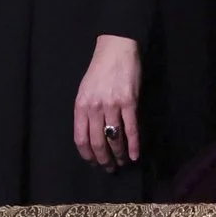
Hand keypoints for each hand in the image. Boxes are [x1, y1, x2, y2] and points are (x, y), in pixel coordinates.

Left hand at [73, 34, 140, 168]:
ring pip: (114, 138)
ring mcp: (113, 105)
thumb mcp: (85, 90)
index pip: (81, 138)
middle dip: (103, 159)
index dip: (87, 154)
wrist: (116, 48)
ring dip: (118, 155)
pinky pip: (131, 128)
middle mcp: (95, 108)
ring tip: (122, 162)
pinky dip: (134, 144)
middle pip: (97, 142)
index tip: (93, 163)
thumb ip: (86, 111)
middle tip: (108, 168)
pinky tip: (135, 155)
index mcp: (81, 105)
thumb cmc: (100, 69)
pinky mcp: (130, 102)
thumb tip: (91, 133)